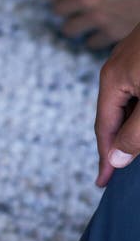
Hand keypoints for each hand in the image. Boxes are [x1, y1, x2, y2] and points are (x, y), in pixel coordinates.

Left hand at [44, 0, 139, 48]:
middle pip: (57, 10)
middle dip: (65, 4)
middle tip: (75, 0)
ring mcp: (99, 18)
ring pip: (69, 29)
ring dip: (75, 22)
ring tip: (85, 16)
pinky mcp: (113, 33)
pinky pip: (91, 42)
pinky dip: (93, 37)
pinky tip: (101, 27)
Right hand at [95, 23, 139, 186]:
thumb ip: (137, 131)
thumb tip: (117, 158)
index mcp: (114, 78)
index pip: (105, 127)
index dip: (107, 158)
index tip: (104, 184)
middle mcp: (119, 66)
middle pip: (115, 114)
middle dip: (119, 143)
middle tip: (120, 172)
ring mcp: (136, 57)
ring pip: (132, 100)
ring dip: (134, 125)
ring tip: (136, 146)